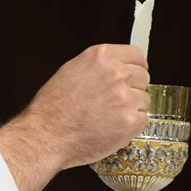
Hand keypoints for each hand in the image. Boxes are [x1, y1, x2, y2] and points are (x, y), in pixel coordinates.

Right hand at [0, 44, 149, 190]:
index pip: (136, 55)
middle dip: (133, 88)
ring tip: (108, 116)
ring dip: (131, 108)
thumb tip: (115, 68)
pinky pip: (143, 119)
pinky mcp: (131, 121)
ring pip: (144, 99)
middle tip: (116, 100)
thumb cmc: (52, 109)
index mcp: (101, 58)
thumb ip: (98, 67)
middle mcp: (115, 74)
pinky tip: (112, 127)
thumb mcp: (71, 72)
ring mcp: (125, 98)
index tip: (134, 74)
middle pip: (143, 76)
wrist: (46, 136)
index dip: (135, 67)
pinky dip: (131, 125)